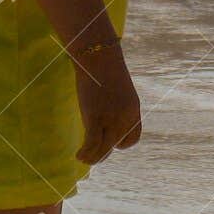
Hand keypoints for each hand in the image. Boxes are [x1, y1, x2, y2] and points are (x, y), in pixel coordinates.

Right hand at [73, 50, 141, 165]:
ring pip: (104, 149)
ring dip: (93, 158)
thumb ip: (114, 102)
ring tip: (83, 159)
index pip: (133, 138)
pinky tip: (78, 156)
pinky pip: (92, 144)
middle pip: (117, 145)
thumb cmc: (104, 66)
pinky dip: (85, 153)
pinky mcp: (95, 118)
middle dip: (104, 152)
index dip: (121, 143)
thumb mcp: (116, 87)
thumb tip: (105, 108)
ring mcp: (111, 119)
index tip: (109, 142)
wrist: (98, 55)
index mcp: (134, 110)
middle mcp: (125, 117)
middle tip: (92, 154)